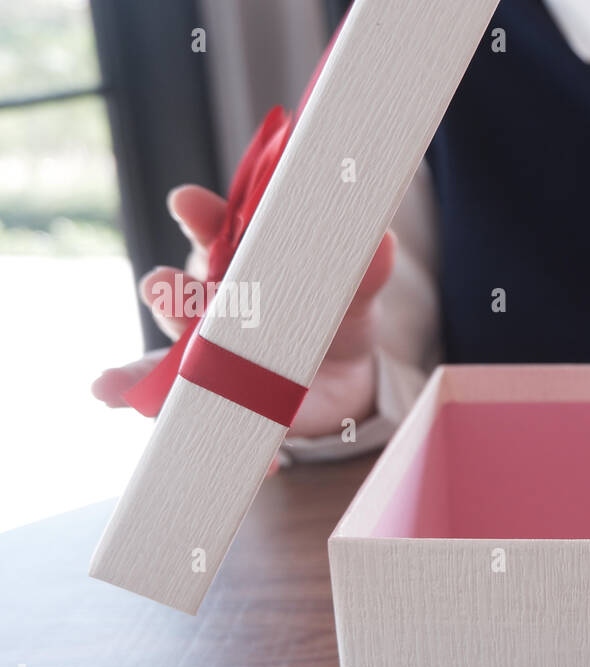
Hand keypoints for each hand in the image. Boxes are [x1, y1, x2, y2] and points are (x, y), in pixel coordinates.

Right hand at [92, 184, 394, 438]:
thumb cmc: (334, 316)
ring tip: (111, 386)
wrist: (345, 376)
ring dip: (137, 375)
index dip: (199, 216)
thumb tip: (381, 243)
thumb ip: (366, 269)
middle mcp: (210, 306)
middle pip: (179, 296)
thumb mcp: (356, 291)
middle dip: (169, 294)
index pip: (212, 230)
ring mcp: (207, 358)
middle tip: (163, 291)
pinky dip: (196, 434)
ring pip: (163, 363)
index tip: (188, 205)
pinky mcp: (221, 405)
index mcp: (237, 262)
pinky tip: (198, 443)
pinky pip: (198, 421)